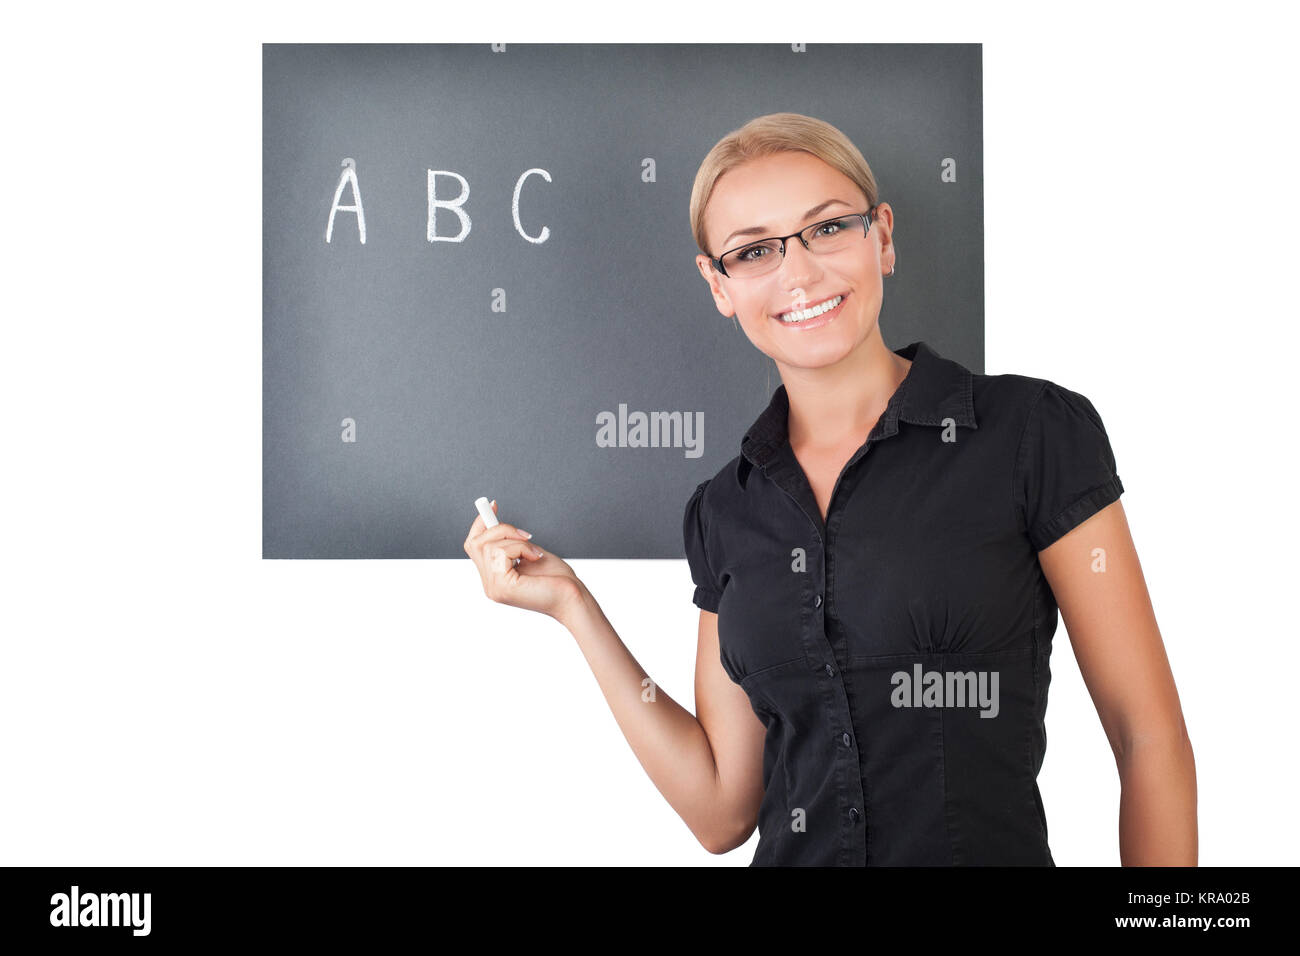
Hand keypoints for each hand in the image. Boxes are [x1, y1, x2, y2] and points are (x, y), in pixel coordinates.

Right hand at [463, 500, 583, 620]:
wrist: (573, 598)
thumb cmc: (557, 579)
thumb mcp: (529, 553)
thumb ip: (511, 542)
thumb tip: (495, 521)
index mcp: (495, 577)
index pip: (473, 547)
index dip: (480, 524)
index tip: (493, 505)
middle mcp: (490, 584)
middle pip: (476, 543)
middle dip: (500, 529)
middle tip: (524, 535)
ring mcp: (493, 587)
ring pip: (489, 545)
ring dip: (516, 541)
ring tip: (534, 552)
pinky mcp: (502, 587)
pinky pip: (501, 552)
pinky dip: (522, 548)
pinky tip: (536, 557)